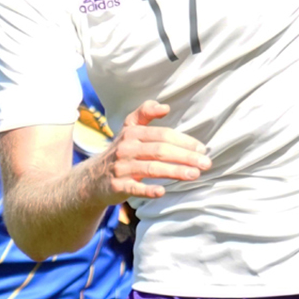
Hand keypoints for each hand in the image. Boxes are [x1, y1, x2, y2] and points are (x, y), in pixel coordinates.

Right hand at [91, 101, 210, 200]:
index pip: (162, 134)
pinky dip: (148, 190)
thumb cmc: (120, 152)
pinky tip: (162, 192)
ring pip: (151, 168)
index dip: (183, 141)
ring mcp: (120, 167)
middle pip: (160, 150)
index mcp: (132, 132)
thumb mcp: (129, 129)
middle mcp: (125, 148)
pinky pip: (134, 188)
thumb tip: (165, 106)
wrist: (92, 178)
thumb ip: (145, 113)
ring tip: (195, 175)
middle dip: (185, 156)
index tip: (201, 148)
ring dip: (174, 171)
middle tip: (206, 163)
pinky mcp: (116, 186)